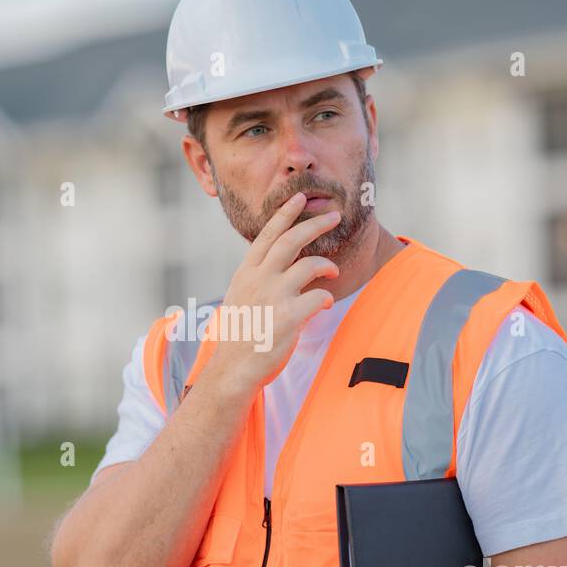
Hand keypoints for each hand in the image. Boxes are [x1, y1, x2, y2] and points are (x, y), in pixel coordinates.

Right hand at [203, 191, 340, 396]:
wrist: (232, 369)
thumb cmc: (240, 336)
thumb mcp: (241, 298)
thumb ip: (257, 279)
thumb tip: (276, 265)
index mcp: (246, 273)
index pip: (268, 234)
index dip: (285, 213)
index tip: (300, 197)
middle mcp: (258, 279)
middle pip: (291, 240)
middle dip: (315, 224)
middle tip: (334, 216)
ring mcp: (273, 297)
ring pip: (309, 265)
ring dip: (327, 266)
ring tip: (333, 273)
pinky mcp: (288, 317)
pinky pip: (319, 297)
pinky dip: (326, 298)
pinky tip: (325, 305)